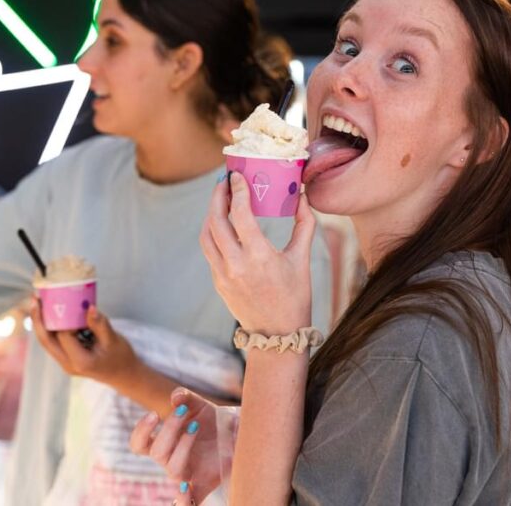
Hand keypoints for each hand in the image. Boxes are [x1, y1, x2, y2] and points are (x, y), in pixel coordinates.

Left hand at [30, 303, 139, 388]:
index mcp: (80, 361)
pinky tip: (49, 314)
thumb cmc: (121, 357)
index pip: (64, 335)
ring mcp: (65, 363)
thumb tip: (89, 307)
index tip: (71, 304)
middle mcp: (68, 364)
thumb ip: (100, 324)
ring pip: (47, 342)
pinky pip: (53, 342)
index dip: (66, 319)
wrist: (124, 375)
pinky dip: (50, 328)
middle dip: (39, 319)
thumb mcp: (113, 340)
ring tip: (38, 303)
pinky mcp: (66, 359)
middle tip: (35, 298)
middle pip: (46, 340)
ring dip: (41, 323)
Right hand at [130, 388, 227, 504]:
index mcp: (165, 442)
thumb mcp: (199, 404)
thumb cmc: (211, 420)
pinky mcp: (204, 485)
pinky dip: (183, 500)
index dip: (141, 432)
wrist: (236, 431)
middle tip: (182, 412)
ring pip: (173, 469)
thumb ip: (186, 397)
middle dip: (169, 429)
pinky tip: (185, 487)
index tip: (155, 414)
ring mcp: (187, 474)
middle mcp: (171, 460)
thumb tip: (176, 397)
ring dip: (182, 446)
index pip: (139, 445)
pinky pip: (190, 502)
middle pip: (157, 453)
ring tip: (195, 426)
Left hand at [199, 172, 316, 333]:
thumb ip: (304, 226)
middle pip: (216, 221)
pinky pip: (209, 250)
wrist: (277, 335)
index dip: (237, 192)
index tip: (236, 176)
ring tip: (220, 198)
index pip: (241, 215)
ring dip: (211, 213)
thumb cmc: (294, 297)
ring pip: (206, 235)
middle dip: (218, 197)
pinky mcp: (217, 282)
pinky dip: (212, 232)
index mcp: (259, 257)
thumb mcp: (302, 260)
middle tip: (224, 181)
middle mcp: (236, 265)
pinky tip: (221, 222)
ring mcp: (223, 275)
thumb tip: (302, 197)